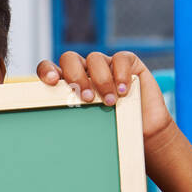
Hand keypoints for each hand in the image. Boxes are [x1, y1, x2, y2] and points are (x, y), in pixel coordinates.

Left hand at [36, 50, 173, 147]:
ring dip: (101, 81)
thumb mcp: (88, 126)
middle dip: (76, 77)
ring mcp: (106, 64)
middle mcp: (85, 71)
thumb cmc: (113, 130)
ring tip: (110, 102)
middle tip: (85, 98)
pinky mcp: (128, 62)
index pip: (50, 69)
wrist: (145, 133)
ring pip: (94, 58)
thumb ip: (72, 118)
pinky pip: (120, 59)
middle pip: (70, 59)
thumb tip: (52, 129)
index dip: (47, 71)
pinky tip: (124, 91)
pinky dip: (121, 74)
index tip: (51, 82)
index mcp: (69, 84)